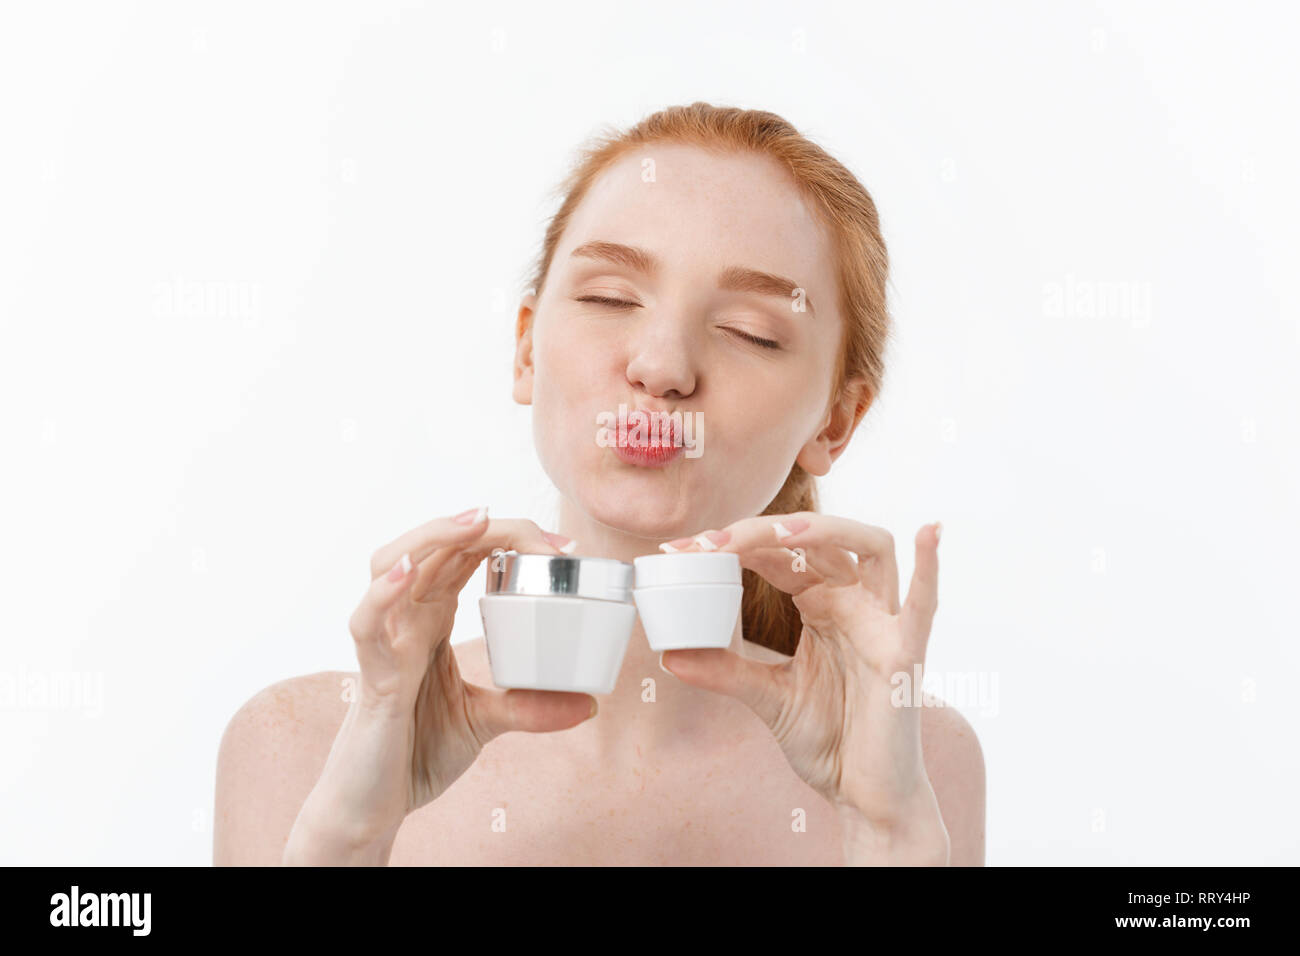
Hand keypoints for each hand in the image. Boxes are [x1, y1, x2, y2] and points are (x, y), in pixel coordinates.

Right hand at [302, 509, 597, 843]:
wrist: (371, 809)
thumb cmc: (415, 755)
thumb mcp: (485, 722)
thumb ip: (531, 709)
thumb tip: (590, 704)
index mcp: (431, 620)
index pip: (463, 555)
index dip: (506, 537)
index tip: (561, 545)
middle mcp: (405, 620)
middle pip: (432, 546)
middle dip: (480, 527)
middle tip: (535, 532)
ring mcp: (384, 643)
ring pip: (390, 564)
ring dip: (432, 536)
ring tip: (473, 523)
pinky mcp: (371, 676)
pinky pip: (367, 624)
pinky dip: (384, 593)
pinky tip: (410, 571)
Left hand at [659, 513, 947, 860]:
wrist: (866, 798)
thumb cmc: (831, 742)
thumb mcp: (767, 698)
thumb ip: (724, 671)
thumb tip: (670, 655)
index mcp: (822, 605)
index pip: (778, 555)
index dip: (734, 543)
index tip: (683, 547)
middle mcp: (855, 602)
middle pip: (815, 541)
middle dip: (760, 533)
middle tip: (710, 541)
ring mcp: (883, 623)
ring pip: (870, 546)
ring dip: (825, 531)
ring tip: (779, 533)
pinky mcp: (905, 655)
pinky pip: (924, 606)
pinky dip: (931, 567)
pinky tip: (929, 532)